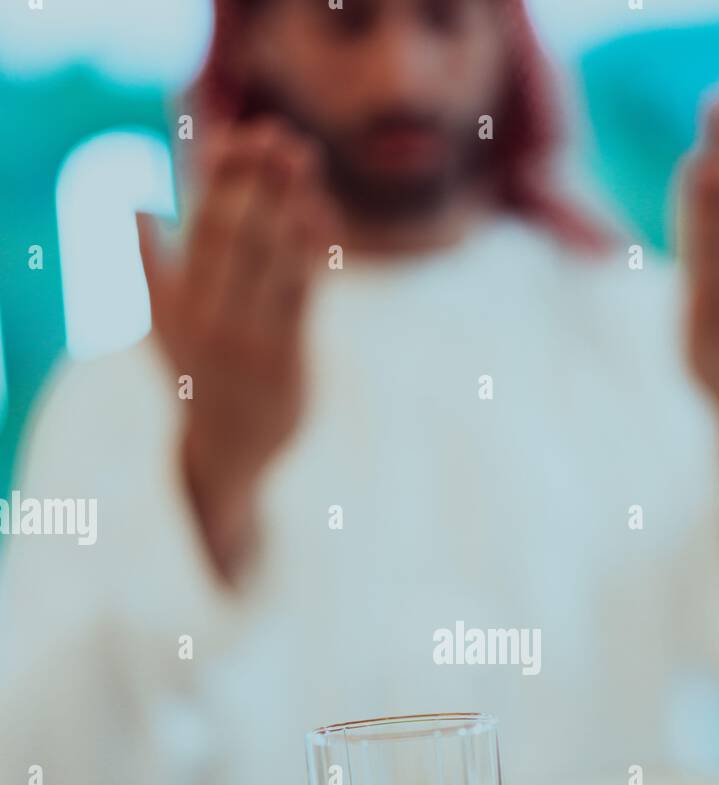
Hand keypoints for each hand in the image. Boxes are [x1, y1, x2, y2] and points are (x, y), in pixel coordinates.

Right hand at [138, 119, 333, 576]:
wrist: (226, 452)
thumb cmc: (199, 375)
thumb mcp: (165, 326)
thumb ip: (153, 267)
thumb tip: (135, 206)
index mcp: (175, 304)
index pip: (198, 226)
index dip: (219, 178)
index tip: (238, 138)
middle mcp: (207, 318)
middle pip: (235, 231)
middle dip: (258, 179)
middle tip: (281, 137)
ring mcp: (247, 340)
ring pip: (271, 256)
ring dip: (290, 203)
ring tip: (303, 160)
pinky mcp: (285, 359)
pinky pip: (302, 293)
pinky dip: (312, 250)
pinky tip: (322, 215)